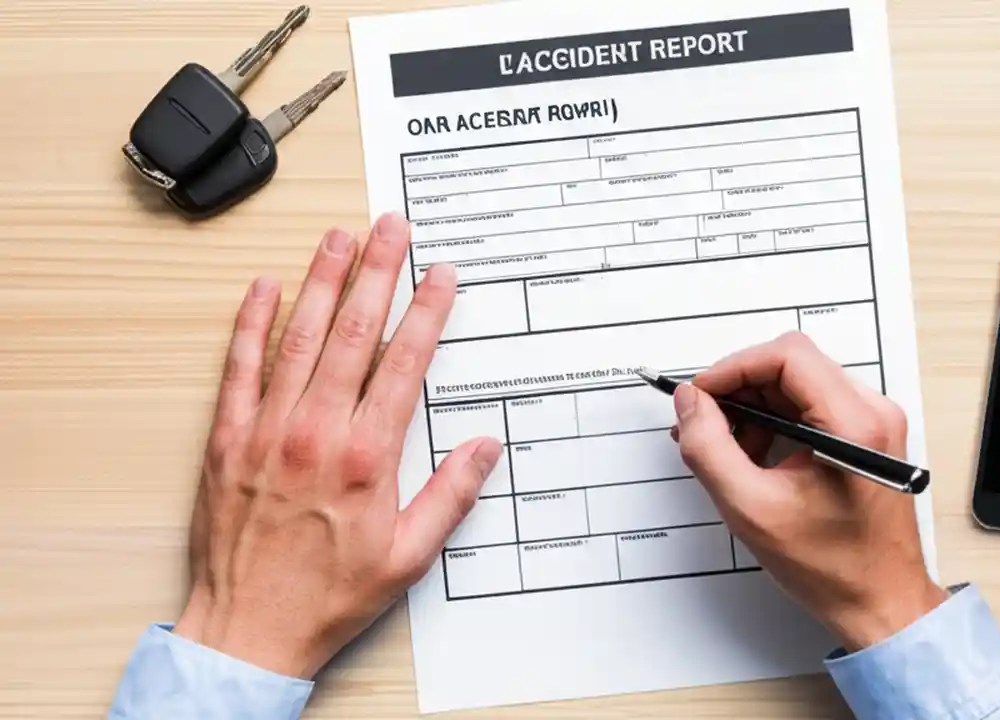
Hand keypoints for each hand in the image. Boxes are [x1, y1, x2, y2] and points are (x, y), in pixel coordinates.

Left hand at [174, 214, 500, 677]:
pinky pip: (239, 368)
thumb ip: (451, 495)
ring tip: (338, 239)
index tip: (440, 277)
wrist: (250, 629)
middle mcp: (316, 433)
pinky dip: (251, 324)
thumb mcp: (410, 556)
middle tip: (391, 229)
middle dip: (376, 273)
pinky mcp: (227, 439)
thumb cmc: (330, 595)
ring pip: (298, 338)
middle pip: (351, 333)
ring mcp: (267, 430)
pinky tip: (263, 288)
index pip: (403, 363)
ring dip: (320, 282)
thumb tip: (485, 446)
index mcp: (366, 458)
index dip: (426, 312)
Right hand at [674, 332, 945, 649]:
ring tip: (725, 448)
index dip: (734, 367)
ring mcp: (872, 424)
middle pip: (792, 365)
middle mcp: (872, 414)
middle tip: (703, 420)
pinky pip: (811, 406)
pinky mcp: (865, 437)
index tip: (701, 394)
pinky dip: (774, 422)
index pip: (787, 356)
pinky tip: (752, 456)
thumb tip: (691, 403)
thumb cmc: (835, 568)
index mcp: (854, 425)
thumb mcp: (752, 509)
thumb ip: (710, 448)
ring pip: (798, 384)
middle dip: (739, 388)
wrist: (881, 602)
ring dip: (754, 407)